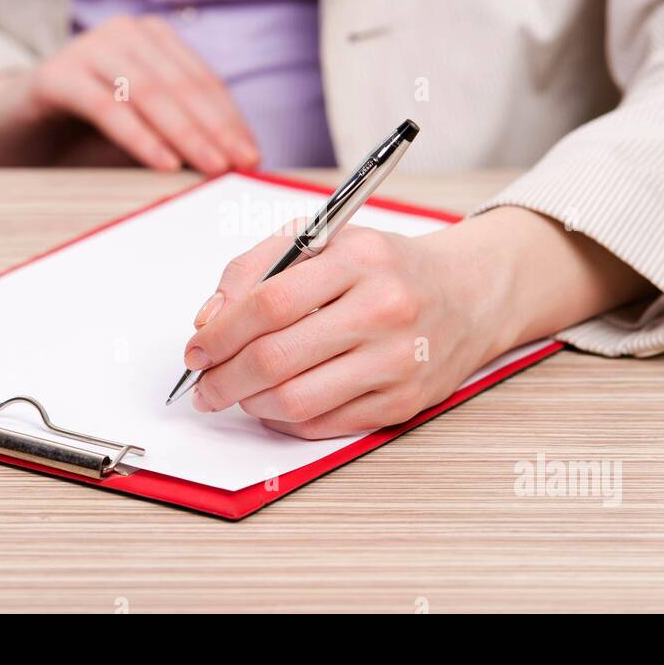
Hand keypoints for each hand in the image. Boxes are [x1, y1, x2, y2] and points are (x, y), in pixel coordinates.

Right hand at [0, 15, 259, 170]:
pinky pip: (107, 107)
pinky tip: (163, 163)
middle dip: (216, 129)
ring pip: (149, 93)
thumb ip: (181, 138)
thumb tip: (235, 166)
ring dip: (185, 134)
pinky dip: (139, 136)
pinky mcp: (55, 75)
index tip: (254, 157)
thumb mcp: (141, 133)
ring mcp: (88, 48)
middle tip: (241, 165)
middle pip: (182, 86)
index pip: (203, 82)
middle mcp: (124, 34)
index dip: (231, 120)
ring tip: (212, 168)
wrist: (9, 126)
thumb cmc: (84, 133)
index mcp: (154, 41)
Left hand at [181, 207, 654, 438]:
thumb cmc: (384, 267)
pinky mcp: (404, 401)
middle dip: (224, 378)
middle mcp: (384, 309)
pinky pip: (325, 423)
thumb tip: (207, 320)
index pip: (269, 302)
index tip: (196, 348)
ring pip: (297, 400)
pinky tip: (275, 405)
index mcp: (360, 259)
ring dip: (250, 404)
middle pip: (277, 358)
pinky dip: (286, 420)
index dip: (220, 332)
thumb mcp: (324, 240)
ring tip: (237, 394)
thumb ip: (256, 268)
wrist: (467, 295)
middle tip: (204, 383)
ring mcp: (398, 361)